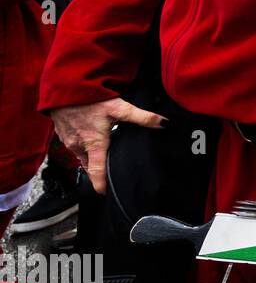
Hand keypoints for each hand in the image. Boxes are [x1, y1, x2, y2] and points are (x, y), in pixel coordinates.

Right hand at [49, 98, 164, 193]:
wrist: (64, 89)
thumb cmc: (90, 99)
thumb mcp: (119, 107)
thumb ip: (142, 117)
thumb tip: (164, 124)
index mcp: (94, 144)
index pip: (97, 171)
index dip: (102, 184)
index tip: (106, 193)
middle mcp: (79, 146)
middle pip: (91, 165)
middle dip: (100, 171)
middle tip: (111, 174)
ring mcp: (69, 141)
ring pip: (82, 157)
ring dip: (92, 159)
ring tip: (104, 159)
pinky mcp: (63, 135)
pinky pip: (75, 147)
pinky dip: (83, 148)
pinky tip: (91, 141)